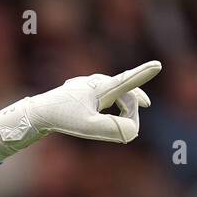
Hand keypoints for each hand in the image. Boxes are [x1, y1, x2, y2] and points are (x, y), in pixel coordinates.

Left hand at [0, 60, 161, 158]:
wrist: (38, 112)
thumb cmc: (62, 118)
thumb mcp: (88, 128)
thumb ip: (112, 130)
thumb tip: (133, 132)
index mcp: (101, 88)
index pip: (127, 80)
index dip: (143, 74)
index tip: (157, 65)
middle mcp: (97, 82)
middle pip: (125, 92)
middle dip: (135, 105)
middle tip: (140, 117)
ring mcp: (89, 85)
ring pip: (116, 93)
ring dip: (126, 104)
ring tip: (140, 106)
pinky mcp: (83, 91)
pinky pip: (106, 95)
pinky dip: (115, 103)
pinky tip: (113, 108)